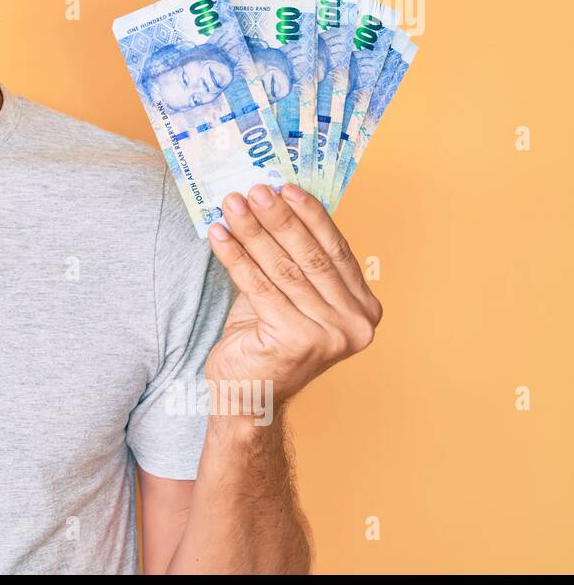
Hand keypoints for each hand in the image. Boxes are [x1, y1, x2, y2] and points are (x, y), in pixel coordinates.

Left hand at [204, 182, 382, 410]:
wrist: (249, 397)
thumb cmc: (267, 340)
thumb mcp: (290, 296)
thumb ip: (295, 259)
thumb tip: (276, 203)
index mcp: (364, 308)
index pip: (336, 250)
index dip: (310, 215)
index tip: (285, 187)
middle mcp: (356, 324)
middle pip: (310, 256)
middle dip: (277, 219)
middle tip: (253, 191)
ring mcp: (330, 336)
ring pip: (283, 269)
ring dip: (252, 232)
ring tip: (231, 206)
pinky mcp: (296, 341)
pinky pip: (259, 287)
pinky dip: (235, 257)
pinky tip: (218, 236)